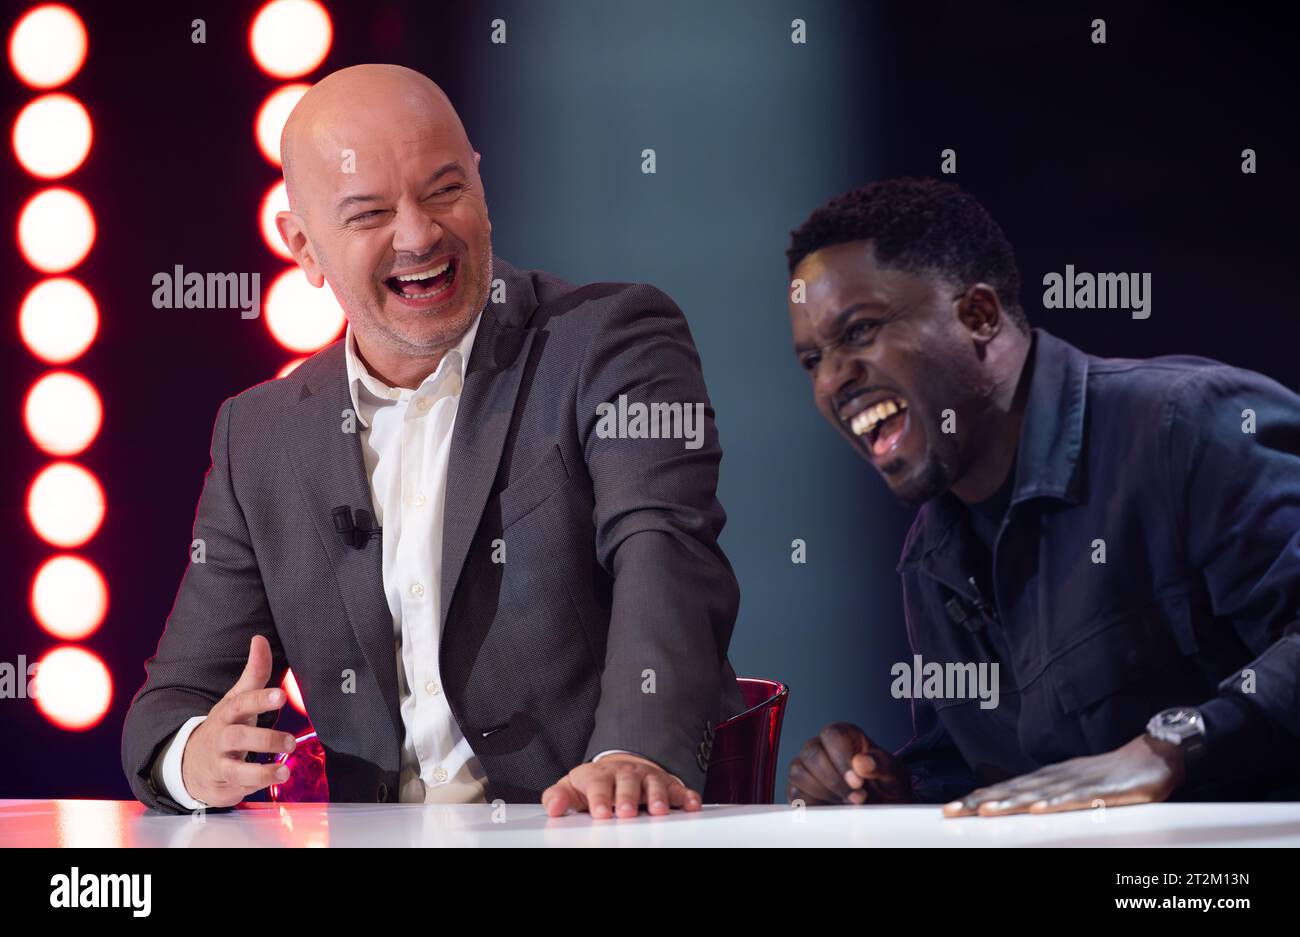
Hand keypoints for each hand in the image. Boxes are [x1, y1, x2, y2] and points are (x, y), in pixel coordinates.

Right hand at [181, 635, 296, 807]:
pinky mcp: (221, 783)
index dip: (259, 698)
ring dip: (262, 771)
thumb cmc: (225, 725)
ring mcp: (219, 762)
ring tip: (286, 770)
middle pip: (239, 736)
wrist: (190, 762)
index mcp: (228, 712)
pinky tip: (274, 778)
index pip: (241, 702)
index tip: (280, 695)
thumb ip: (254, 672)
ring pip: (236, 768)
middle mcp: (221, 736)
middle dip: (265, 739)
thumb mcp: (237, 698)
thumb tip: (260, 638)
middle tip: (291, 741)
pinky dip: (255, 785)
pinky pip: (237, 787)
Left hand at [542, 753, 701, 817]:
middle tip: (626, 812)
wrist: (620, 765)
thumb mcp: (573, 787)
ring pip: (654, 784)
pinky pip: (679, 788)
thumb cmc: (595, 783)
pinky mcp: (667, 784)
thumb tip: (552, 807)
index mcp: (601, 776)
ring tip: (658, 810)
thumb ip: (559, 796)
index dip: (600, 798)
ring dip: (657, 797)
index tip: (600, 812)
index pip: (599, 785)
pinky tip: (691, 805)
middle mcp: (626, 774)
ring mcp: (647, 778)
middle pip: (628, 783)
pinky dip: (687, 796)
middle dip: (628, 797)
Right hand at [787, 722, 912, 805]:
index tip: (858, 781)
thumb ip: (882, 764)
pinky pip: (795, 793)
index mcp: (844, 736)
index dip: (842, 758)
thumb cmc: (886, 786)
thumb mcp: (894, 774)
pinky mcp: (799, 790)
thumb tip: (861, 763)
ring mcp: (807, 768)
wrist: (884, 809)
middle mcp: (821, 747)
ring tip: (848, 803)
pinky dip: (813, 804)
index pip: (832, 735)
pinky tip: (834, 809)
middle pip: (812, 754)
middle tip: (857, 797)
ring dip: (824, 792)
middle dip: (834, 780)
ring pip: (799, 772)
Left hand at [943, 733, 1185, 817]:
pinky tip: (1037, 810)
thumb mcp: (1076, 788)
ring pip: (1036, 794)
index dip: (978, 798)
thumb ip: (1051, 798)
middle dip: (980, 801)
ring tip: (983, 811)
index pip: (1007, 789)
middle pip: (1012, 790)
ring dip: (1009, 802)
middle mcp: (1056, 777)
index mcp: (1049, 778)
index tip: (950, 809)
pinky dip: (1054, 803)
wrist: (1153, 756)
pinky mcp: (1101, 790)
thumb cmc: (1113, 777)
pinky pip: (1074, 798)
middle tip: (950, 812)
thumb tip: (1025, 811)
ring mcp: (1077, 782)